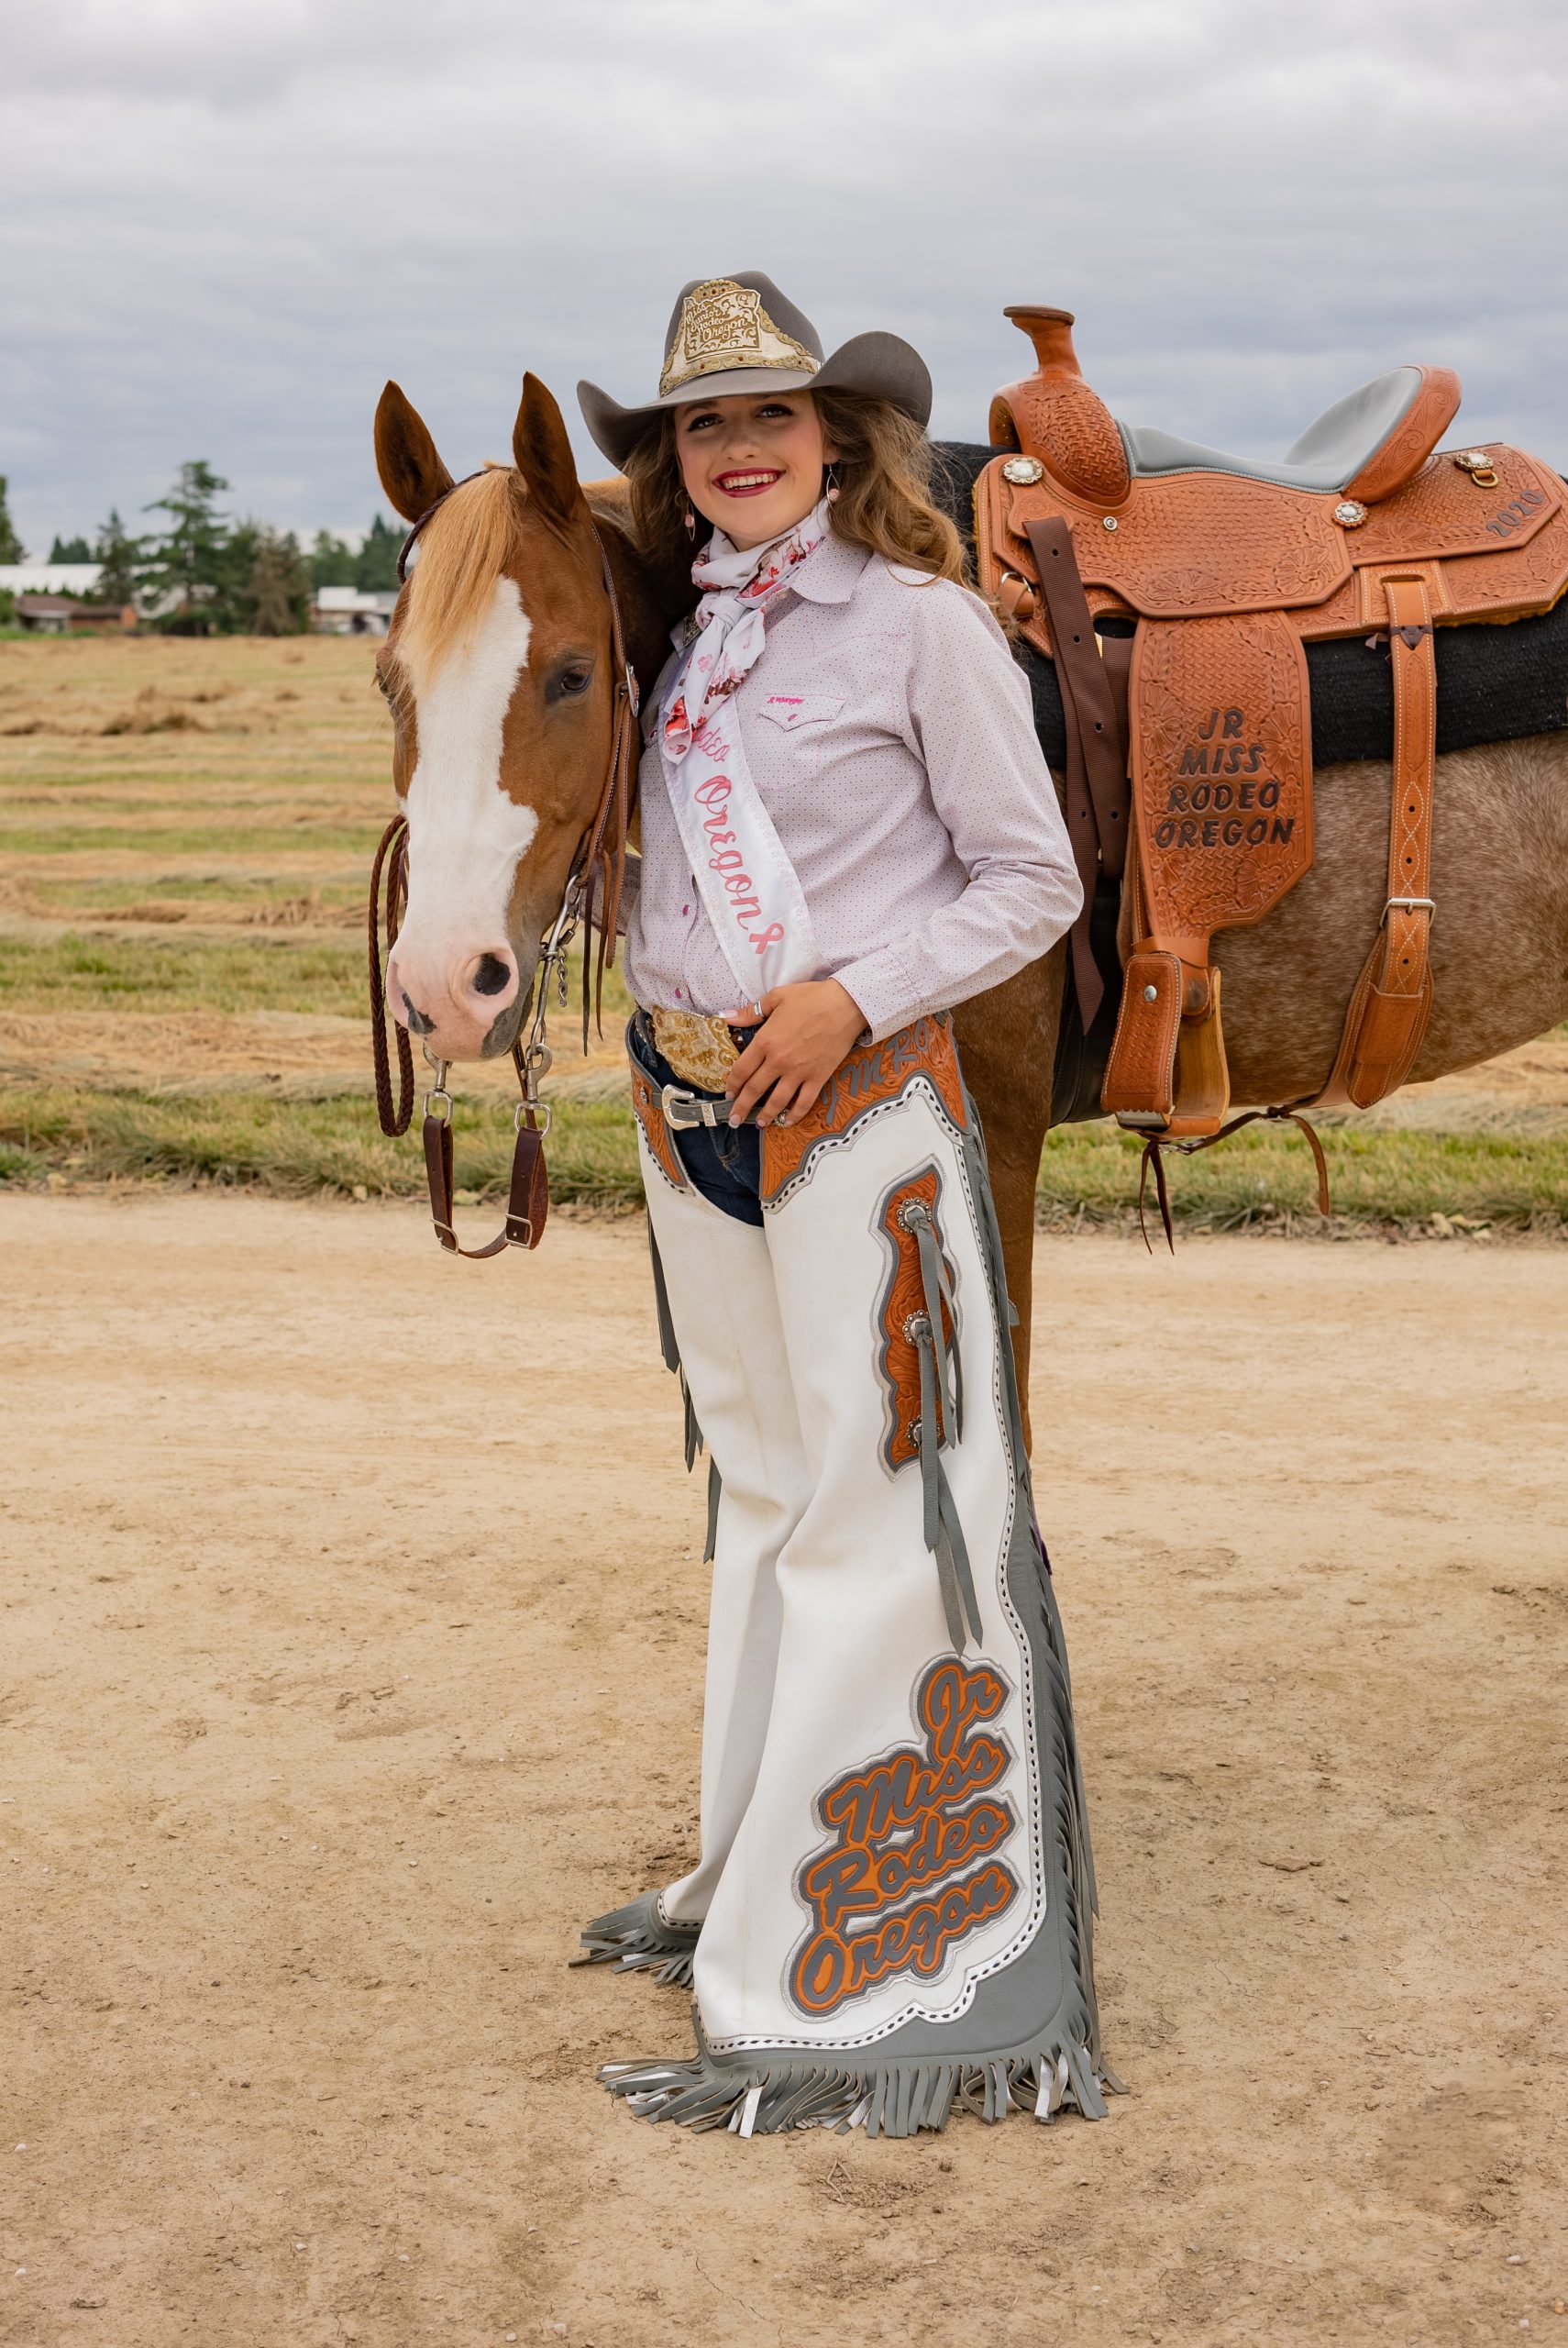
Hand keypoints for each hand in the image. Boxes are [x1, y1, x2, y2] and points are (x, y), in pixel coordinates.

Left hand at [719, 979, 866, 1126]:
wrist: (845, 1005)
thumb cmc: (812, 998)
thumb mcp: (776, 998)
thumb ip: (750, 1012)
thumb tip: (725, 1017)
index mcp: (766, 1041)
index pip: (741, 1069)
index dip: (732, 1083)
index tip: (728, 1092)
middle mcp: (779, 1061)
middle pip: (754, 1090)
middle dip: (741, 1106)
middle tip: (734, 1118)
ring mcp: (799, 1072)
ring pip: (777, 1101)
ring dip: (765, 1115)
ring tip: (759, 1124)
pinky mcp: (818, 1077)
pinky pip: (804, 1102)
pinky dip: (795, 1114)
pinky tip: (788, 1121)